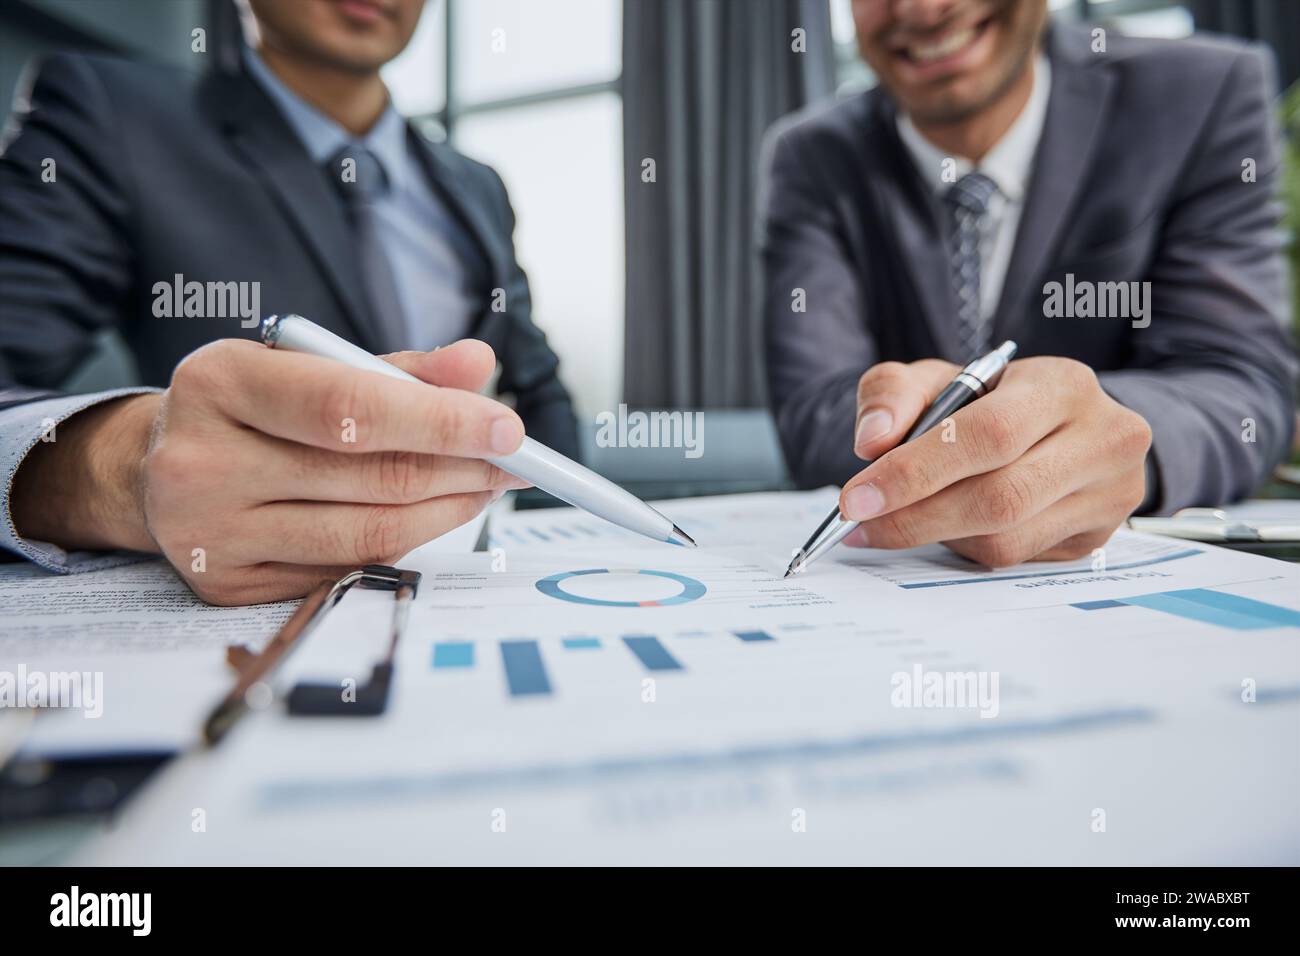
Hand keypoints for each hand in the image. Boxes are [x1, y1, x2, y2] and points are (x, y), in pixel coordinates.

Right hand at [11, 339, 528, 604]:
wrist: (152, 469)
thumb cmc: (252, 409)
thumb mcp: (308, 366)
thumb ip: (398, 369)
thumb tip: (480, 366)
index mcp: (220, 381)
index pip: (349, 407)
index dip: (439, 420)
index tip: (507, 427)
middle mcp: (202, 460)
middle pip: (367, 476)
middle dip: (460, 468)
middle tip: (513, 461)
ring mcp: (210, 532)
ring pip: (364, 534)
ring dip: (444, 512)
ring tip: (482, 488)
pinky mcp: (225, 584)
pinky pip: (343, 570)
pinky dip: (399, 543)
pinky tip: (427, 518)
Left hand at [841, 356, 1151, 565]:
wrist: (1054, 427)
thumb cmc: (990, 402)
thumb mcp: (939, 379)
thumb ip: (893, 394)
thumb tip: (871, 442)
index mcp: (1063, 386)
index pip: (989, 435)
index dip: (916, 471)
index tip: (858, 497)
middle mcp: (1104, 439)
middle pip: (1000, 497)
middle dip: (916, 516)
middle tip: (861, 524)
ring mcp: (1110, 494)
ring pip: (1007, 539)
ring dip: (939, 536)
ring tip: (900, 521)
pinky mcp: (1098, 536)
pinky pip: (1017, 559)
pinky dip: (967, 548)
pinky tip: (945, 528)